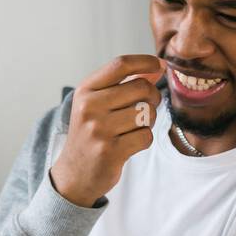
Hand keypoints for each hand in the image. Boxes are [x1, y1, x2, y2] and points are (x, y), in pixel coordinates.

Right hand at [50, 54, 164, 206]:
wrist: (74, 174)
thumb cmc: (91, 134)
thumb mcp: (100, 104)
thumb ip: (126, 84)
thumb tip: (157, 67)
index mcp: (85, 90)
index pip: (120, 65)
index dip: (146, 61)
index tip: (160, 65)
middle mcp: (89, 106)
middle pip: (141, 88)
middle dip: (153, 97)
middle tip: (148, 107)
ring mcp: (99, 129)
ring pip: (147, 113)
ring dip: (149, 121)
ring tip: (135, 128)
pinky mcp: (110, 151)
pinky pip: (146, 136)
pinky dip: (144, 140)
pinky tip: (130, 144)